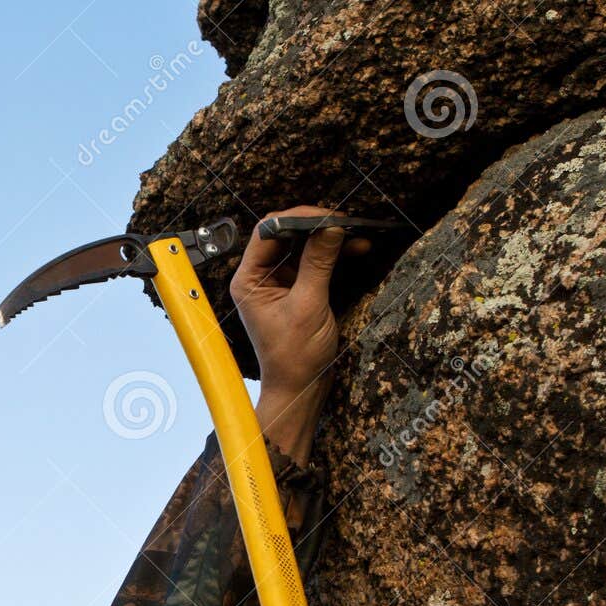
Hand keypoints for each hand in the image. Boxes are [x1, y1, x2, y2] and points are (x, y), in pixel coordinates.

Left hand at [230, 206, 368, 459]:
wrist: (300, 388)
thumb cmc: (294, 357)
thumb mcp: (308, 305)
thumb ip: (318, 263)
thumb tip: (330, 227)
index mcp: (249, 280)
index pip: (268, 232)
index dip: (297, 219)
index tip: (327, 216)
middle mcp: (261, 277)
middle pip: (286, 234)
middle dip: (316, 225)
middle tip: (344, 221)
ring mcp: (279, 282)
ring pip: (304, 245)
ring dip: (329, 238)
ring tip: (356, 233)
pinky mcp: (298, 289)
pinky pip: (315, 261)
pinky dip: (334, 254)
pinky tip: (356, 248)